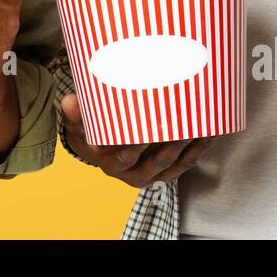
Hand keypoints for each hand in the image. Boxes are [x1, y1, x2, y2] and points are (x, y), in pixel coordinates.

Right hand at [60, 92, 211, 187]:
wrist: (99, 146)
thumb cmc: (91, 130)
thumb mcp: (78, 121)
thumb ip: (74, 112)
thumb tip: (69, 101)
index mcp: (109, 162)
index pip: (125, 155)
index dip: (138, 144)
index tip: (148, 127)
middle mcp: (130, 174)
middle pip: (156, 159)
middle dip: (172, 140)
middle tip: (184, 118)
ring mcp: (150, 175)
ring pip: (173, 163)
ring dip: (189, 144)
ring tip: (202, 123)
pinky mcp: (164, 174)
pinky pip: (184, 165)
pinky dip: (197, 150)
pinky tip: (208, 133)